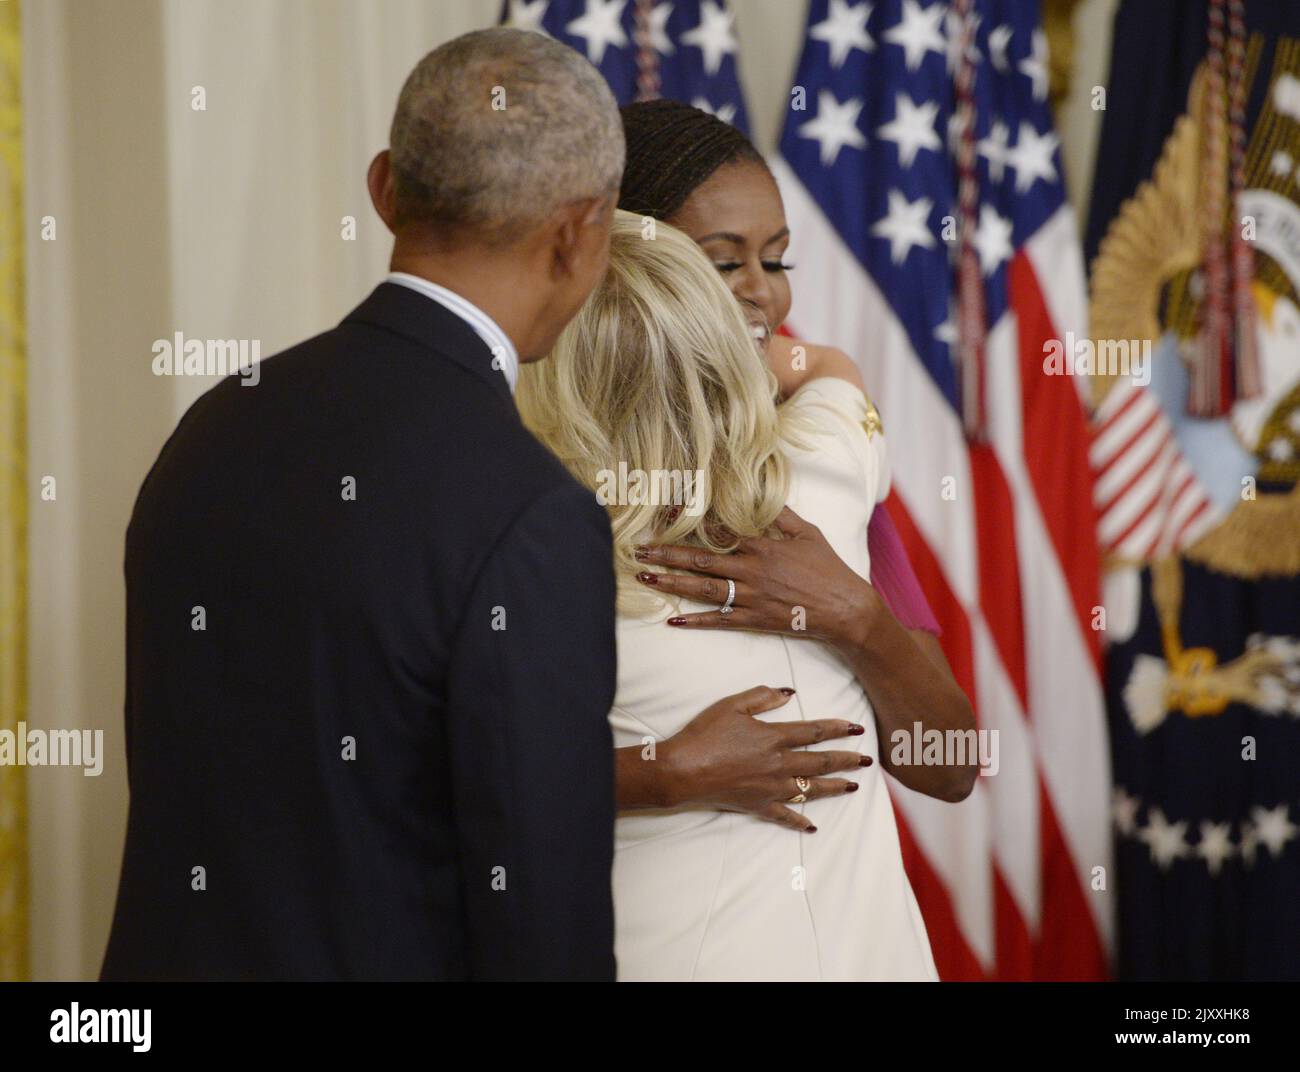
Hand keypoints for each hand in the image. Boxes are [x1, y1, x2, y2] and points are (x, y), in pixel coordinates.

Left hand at [633, 506, 876, 652]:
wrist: (846, 609)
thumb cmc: (828, 568)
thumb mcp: (807, 533)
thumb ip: (780, 515)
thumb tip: (760, 495)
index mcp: (763, 545)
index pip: (719, 530)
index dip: (690, 521)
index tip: (664, 513)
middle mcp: (753, 569)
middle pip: (702, 559)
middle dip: (668, 554)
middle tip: (640, 550)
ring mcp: (752, 596)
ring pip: (705, 589)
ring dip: (673, 584)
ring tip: (646, 579)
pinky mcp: (755, 619)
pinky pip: (721, 620)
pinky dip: (697, 621)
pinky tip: (674, 621)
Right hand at [658, 685, 869, 832]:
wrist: (682, 770)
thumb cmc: (705, 734)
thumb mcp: (732, 705)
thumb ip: (762, 697)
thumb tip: (788, 693)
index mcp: (774, 737)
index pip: (814, 731)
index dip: (838, 729)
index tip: (857, 729)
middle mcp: (778, 764)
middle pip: (820, 762)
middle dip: (846, 760)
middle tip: (867, 761)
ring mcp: (770, 788)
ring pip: (810, 790)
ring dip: (834, 788)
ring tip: (852, 786)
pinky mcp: (758, 806)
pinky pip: (784, 816)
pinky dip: (799, 822)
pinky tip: (813, 827)